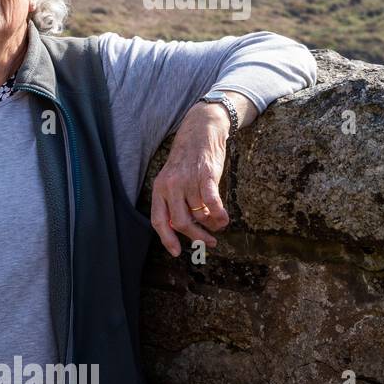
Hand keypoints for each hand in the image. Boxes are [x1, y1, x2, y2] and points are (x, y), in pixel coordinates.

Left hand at [150, 102, 236, 256]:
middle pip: (180, 222)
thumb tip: (180, 228)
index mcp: (159, 188)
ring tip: (219, 225)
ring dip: (211, 224)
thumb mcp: (172, 180)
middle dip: (195, 236)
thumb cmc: (187, 160)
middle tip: (208, 242)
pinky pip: (212, 202)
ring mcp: (188, 180)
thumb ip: (174, 202)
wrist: (200, 131)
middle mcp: (171, 186)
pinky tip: (224, 219)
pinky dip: (219, 215)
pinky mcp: (206, 175)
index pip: (159, 220)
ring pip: (199, 213)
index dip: (167, 239)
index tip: (176, 252)